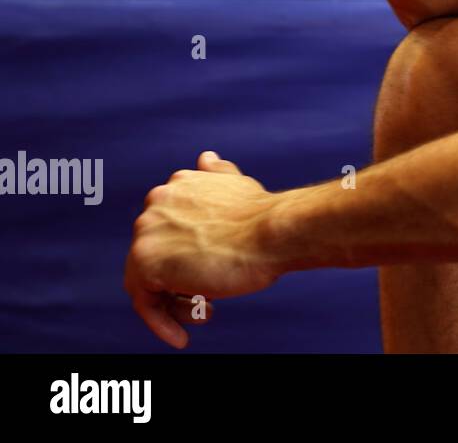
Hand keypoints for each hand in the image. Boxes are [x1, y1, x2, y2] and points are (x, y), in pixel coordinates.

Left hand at [124, 152, 281, 348]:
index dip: (187, 255)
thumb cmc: (265, 216)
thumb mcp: (237, 186)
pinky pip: (145, 303)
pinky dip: (161, 322)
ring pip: (148, 281)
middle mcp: (155, 203)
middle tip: (208, 298)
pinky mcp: (146, 264)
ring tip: (204, 312)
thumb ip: (215, 176)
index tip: (208, 272)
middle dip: (181, 280)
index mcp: (176, 186)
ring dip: (174, 303)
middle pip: (156, 255)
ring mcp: (147, 232)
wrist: (276, 231)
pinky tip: (182, 336)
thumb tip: (206, 158)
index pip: (167, 231)